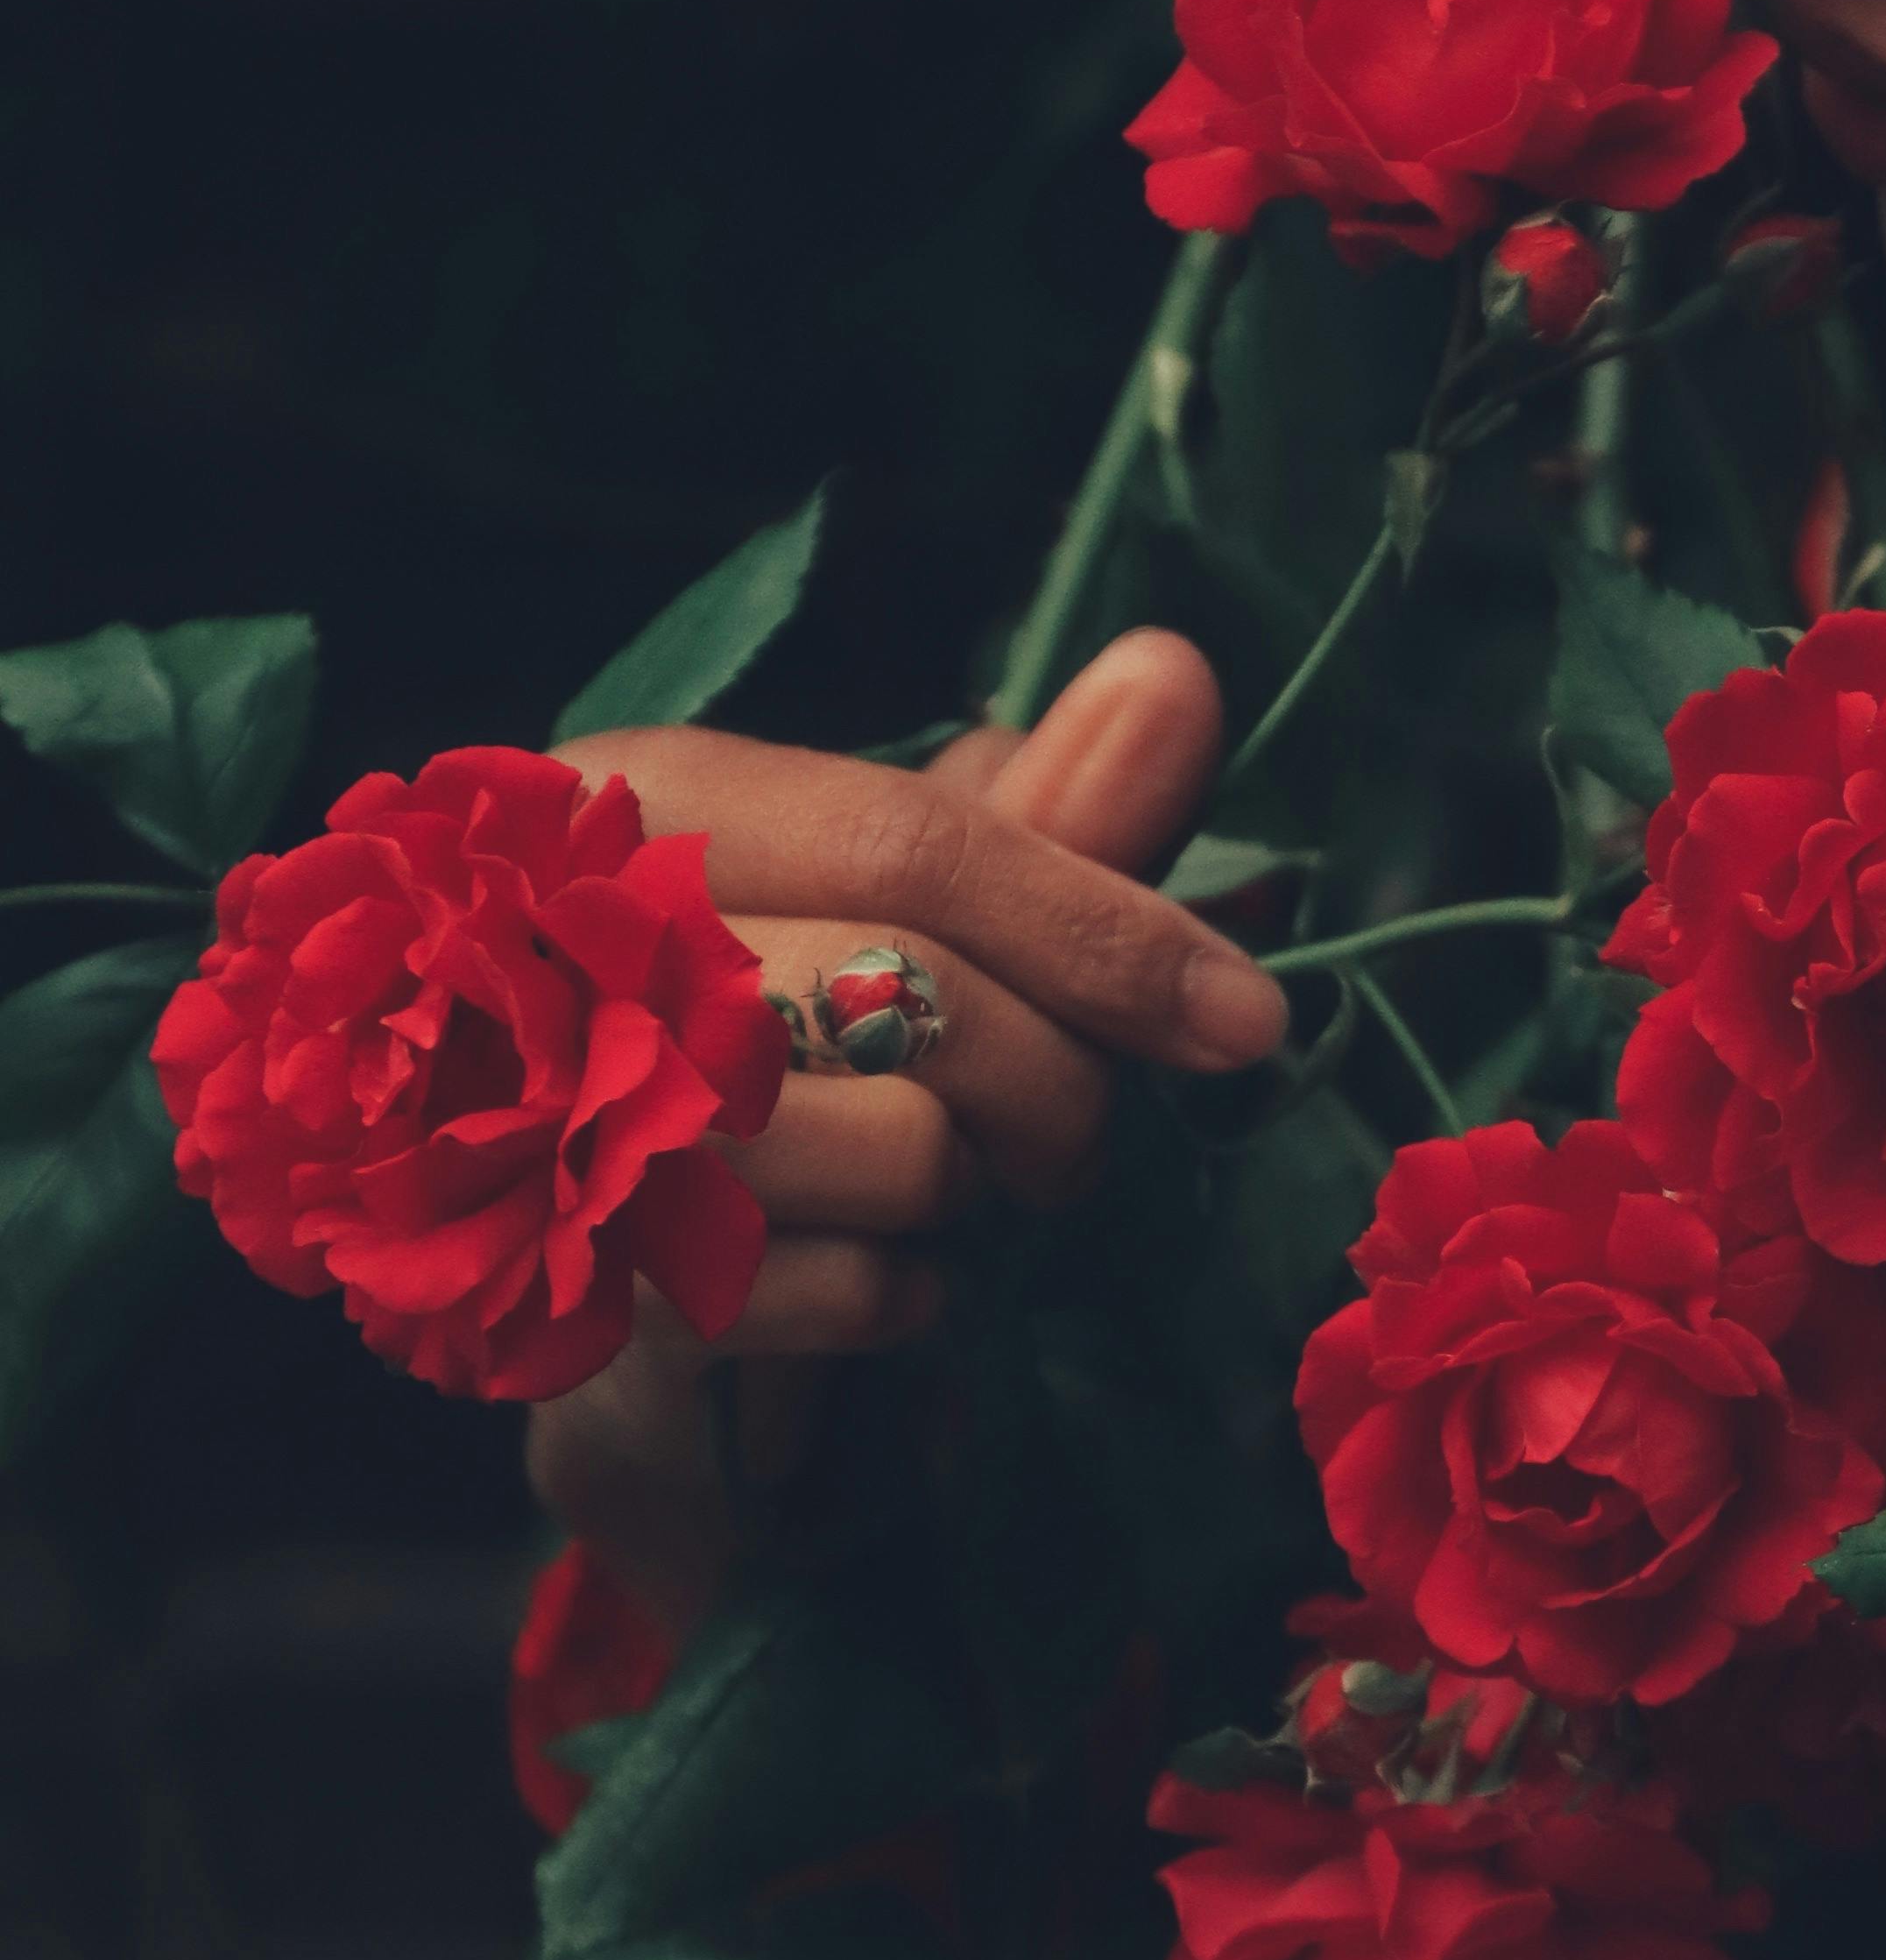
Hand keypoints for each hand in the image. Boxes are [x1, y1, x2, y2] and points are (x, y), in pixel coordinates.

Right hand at [524, 630, 1282, 1630]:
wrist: (588, 1263)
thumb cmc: (769, 1044)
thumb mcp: (898, 901)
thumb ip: (1040, 809)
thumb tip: (1173, 668)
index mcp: (646, 799)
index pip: (915, 842)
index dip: (1103, 931)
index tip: (1242, 1018)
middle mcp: (581, 940)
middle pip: (922, 992)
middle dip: (1056, 1080)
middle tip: (1062, 1129)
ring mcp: (569, 1117)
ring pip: (905, 1148)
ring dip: (969, 1187)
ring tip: (925, 1181)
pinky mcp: (601, 1288)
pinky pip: (855, 1287)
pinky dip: (902, 1290)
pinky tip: (858, 1263)